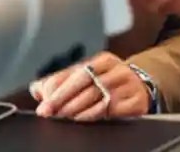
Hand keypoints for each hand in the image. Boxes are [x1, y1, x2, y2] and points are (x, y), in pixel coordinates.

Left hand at [29, 52, 149, 120]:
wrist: (143, 89)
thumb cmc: (110, 83)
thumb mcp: (90, 77)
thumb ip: (63, 81)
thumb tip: (36, 89)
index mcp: (102, 60)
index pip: (76, 71)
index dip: (57, 87)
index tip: (43, 100)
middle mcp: (116, 69)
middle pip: (85, 82)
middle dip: (62, 98)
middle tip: (48, 111)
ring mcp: (128, 84)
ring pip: (97, 96)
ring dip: (75, 108)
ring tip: (62, 115)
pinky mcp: (135, 100)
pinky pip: (111, 108)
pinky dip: (93, 114)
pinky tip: (82, 118)